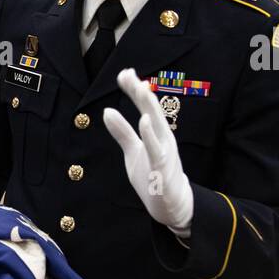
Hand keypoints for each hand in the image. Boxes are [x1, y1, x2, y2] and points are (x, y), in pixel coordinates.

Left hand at [103, 68, 193, 233]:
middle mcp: (164, 139)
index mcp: (157, 133)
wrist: (171, 206)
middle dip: (141, 91)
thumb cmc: (152, 176)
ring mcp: (165, 153)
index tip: (124, 72)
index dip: (134, 90)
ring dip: (149, 106)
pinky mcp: (162, 170)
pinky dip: (151, 135)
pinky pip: (156, 150)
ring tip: (141, 88)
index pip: (145, 107)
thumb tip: (107, 111)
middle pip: (152, 110)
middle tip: (129, 73)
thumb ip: (122, 132)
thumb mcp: (133, 151)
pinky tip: (145, 121)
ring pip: (157, 126)